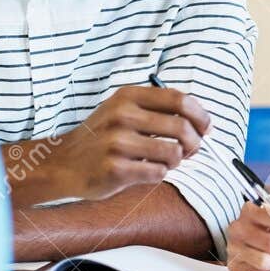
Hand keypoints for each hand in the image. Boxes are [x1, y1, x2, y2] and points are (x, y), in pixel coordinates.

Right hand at [12, 85, 210, 203]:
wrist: (63, 163)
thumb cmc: (102, 138)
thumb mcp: (123, 110)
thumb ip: (158, 111)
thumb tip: (202, 123)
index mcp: (128, 96)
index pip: (180, 100)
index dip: (200, 116)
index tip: (206, 128)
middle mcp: (122, 115)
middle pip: (182, 128)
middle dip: (195, 143)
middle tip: (191, 150)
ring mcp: (117, 142)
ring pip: (173, 153)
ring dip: (176, 161)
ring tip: (164, 161)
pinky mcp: (115, 169)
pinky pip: (158, 173)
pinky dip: (159, 174)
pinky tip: (146, 171)